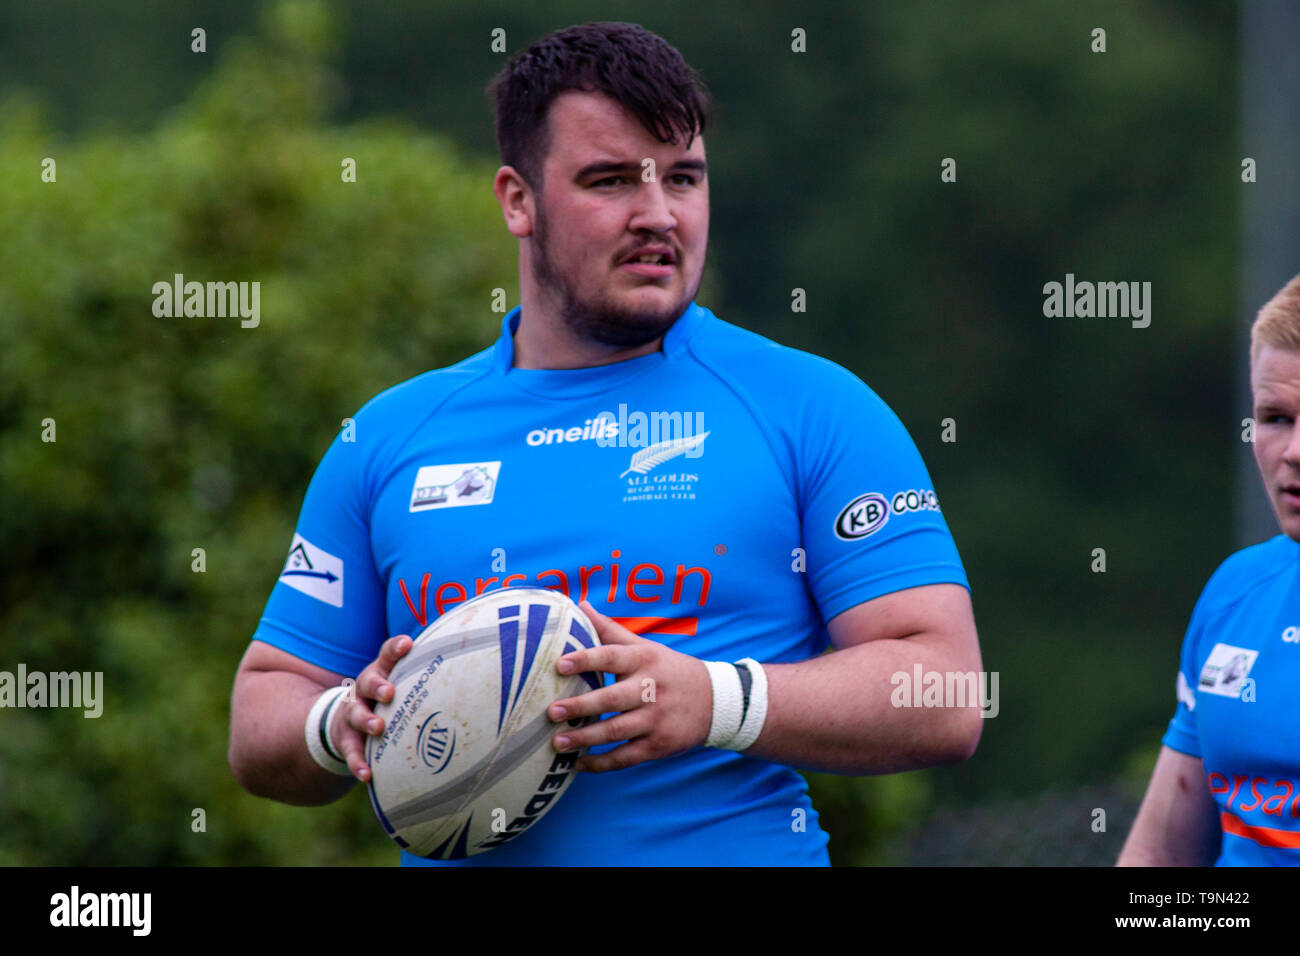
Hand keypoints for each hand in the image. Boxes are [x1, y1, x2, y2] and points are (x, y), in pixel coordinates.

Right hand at [332, 633, 412, 781]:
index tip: (407, 644)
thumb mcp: (397, 683)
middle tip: (389, 692)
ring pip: (356, 715)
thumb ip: (422, 678)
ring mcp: (353, 715)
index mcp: (379, 673)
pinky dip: (358, 763)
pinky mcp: (346, 740)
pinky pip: (351, 752)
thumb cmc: (384, 700)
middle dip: (378, 686)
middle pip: (367, 683)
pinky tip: (367, 775)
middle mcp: (362, 692)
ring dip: (367, 721)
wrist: (344, 723)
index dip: (395, 649)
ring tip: (378, 727)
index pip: (386, 656)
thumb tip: (467, 672)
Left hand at [548, 600, 712, 771]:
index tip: (559, 665)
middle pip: (612, 699)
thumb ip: (611, 629)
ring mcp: (656, 719)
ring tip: (557, 742)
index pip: (612, 657)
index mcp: (643, 660)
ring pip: (616, 731)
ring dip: (585, 738)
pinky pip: (626, 757)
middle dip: (581, 706)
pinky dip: (601, 763)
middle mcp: (650, 688)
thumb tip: (579, 605)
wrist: (714, 701)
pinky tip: (577, 764)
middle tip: (551, 711)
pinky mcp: (659, 745)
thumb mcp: (645, 646)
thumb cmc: (667, 669)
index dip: (586, 659)